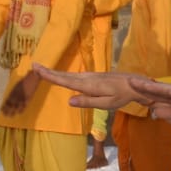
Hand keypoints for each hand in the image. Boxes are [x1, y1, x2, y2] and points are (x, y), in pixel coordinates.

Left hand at [0, 71, 40, 115]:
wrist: (33, 77)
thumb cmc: (26, 79)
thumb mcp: (18, 84)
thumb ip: (14, 91)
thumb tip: (11, 96)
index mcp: (13, 91)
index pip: (7, 99)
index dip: (4, 105)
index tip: (2, 110)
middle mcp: (16, 94)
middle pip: (11, 103)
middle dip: (8, 109)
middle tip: (5, 115)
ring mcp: (22, 96)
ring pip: (16, 105)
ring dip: (13, 111)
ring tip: (11, 116)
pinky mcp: (28, 97)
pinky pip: (24, 104)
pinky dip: (21, 109)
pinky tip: (19, 112)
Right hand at [32, 65, 148, 109]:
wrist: (135, 84)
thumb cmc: (122, 96)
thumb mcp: (107, 104)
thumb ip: (88, 102)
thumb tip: (69, 101)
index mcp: (88, 85)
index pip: (65, 81)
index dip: (51, 76)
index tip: (38, 69)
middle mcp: (87, 78)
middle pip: (65, 76)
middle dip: (49, 72)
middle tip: (34, 66)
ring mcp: (91, 76)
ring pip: (70, 75)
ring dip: (56, 73)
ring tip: (43, 71)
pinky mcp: (94, 76)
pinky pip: (76, 76)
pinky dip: (66, 75)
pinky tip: (62, 76)